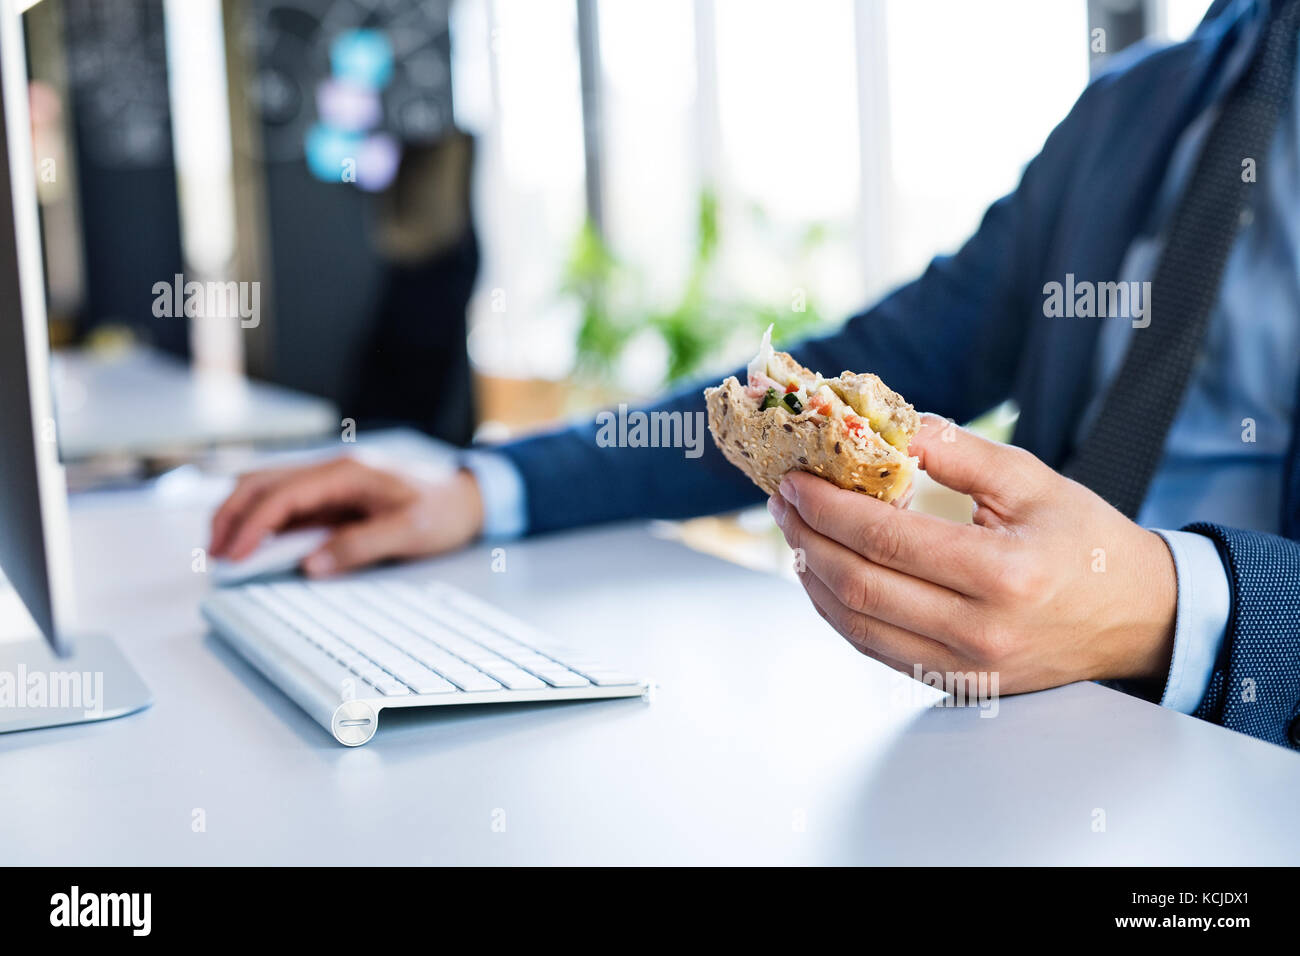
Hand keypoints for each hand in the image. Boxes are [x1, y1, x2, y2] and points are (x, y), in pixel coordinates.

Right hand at [208, 458, 484, 576]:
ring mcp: (328, 481)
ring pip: (265, 489)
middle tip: (213, 556)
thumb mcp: (409, 532)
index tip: (234, 556)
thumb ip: (360, 547)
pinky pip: (285, 504)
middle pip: (260, 483)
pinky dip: (260, 521)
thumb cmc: (443, 510)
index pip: (283, 494)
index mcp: (347, 472)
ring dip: (239, 516)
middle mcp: (331, 469)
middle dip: (230, 517)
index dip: (253, 526)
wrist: (466, 496)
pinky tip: (250, 545)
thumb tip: (311, 566)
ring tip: (221, 552)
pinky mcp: (330, 496)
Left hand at [767, 414, 1176, 694]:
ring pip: (858, 627)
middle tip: (783, 501)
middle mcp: (980, 632)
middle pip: (860, 587)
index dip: (829, 508)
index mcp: (1003, 574)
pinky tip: (826, 574)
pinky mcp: (957, 685)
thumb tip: (887, 424)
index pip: (887, 540)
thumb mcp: (1032, 480)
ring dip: (814, 577)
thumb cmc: (1087, 542)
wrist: (1138, 619)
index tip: (797, 479)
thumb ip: (956, 452)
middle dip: (809, 538)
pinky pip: (877, 651)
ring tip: (795, 532)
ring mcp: (966, 669)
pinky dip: (840, 612)